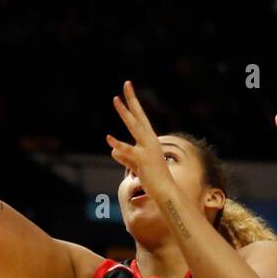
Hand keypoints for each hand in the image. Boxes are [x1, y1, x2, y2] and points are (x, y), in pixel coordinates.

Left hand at [106, 80, 177, 201]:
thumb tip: (113, 150)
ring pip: (134, 127)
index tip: (128, 88)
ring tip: (115, 100)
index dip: (133, 103)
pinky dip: (118, 145)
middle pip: (138, 117)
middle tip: (126, 84)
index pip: (140, 118)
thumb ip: (124, 156)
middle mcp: (150, 141)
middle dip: (132, 100)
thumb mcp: (136, 165)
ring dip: (125, 113)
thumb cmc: (154, 180)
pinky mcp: (143, 160)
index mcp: (150, 140)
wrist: (167, 193)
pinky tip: (109, 139)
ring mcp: (148, 149)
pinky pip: (128, 150)